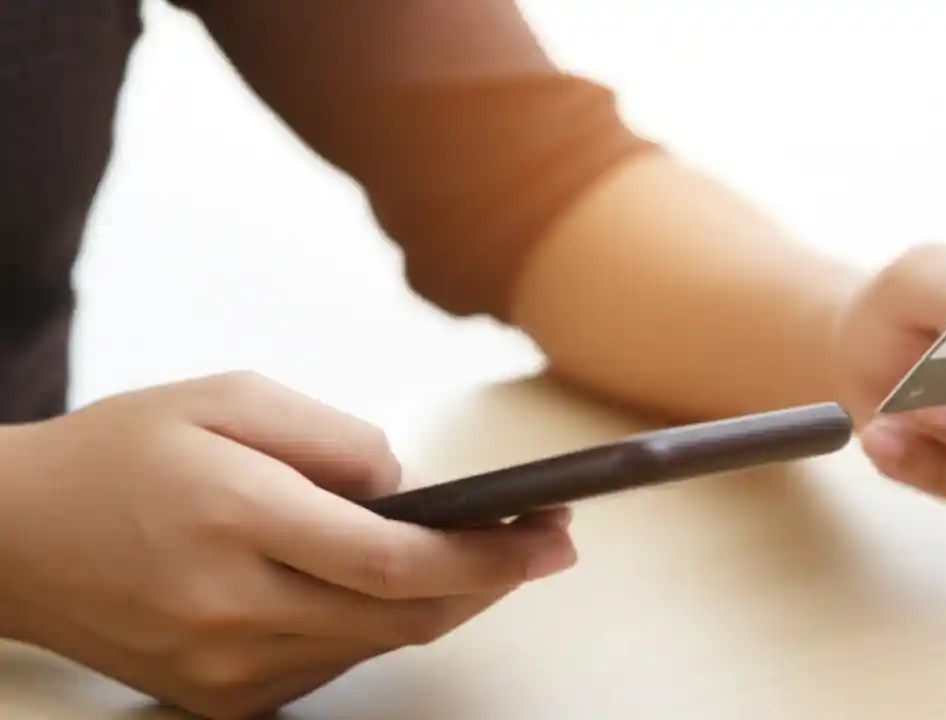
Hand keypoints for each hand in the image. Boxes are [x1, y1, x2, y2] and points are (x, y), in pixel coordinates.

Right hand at [0, 372, 575, 718]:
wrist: (15, 538)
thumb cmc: (123, 453)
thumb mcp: (229, 399)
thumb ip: (334, 439)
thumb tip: (412, 490)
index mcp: (237, 519)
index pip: (397, 561)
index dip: (491, 556)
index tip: (551, 537)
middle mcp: (233, 608)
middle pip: (406, 616)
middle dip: (491, 583)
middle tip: (542, 544)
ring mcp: (225, 667)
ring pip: (378, 644)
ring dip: (441, 603)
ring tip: (478, 553)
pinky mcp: (219, 698)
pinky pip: (333, 663)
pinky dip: (378, 624)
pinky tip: (390, 584)